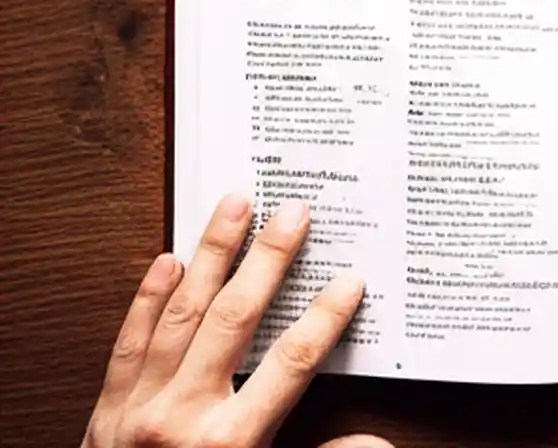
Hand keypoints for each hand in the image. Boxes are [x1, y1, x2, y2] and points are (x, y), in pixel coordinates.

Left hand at [82, 195, 390, 447]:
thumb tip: (378, 446)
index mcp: (232, 443)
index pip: (291, 362)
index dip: (326, 317)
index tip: (349, 281)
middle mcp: (183, 416)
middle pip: (235, 319)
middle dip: (269, 260)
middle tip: (293, 213)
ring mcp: (139, 409)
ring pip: (181, 313)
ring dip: (210, 255)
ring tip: (232, 207)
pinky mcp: (107, 411)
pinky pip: (130, 342)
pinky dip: (148, 299)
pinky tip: (167, 261)